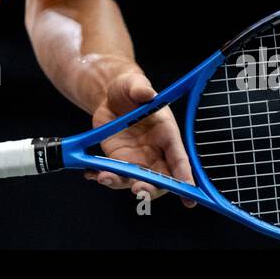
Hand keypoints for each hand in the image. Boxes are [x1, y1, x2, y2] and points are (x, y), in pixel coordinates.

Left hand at [84, 69, 197, 207]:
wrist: (112, 97)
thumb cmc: (130, 89)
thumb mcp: (134, 84)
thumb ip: (141, 89)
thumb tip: (148, 94)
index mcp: (167, 135)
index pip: (179, 160)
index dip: (185, 177)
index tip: (188, 194)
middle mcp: (154, 153)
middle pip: (159, 180)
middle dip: (150, 189)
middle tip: (138, 189)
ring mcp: (136, 159)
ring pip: (133, 181)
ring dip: (120, 183)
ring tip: (104, 177)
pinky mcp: (117, 161)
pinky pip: (113, 174)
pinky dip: (102, 177)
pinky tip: (91, 174)